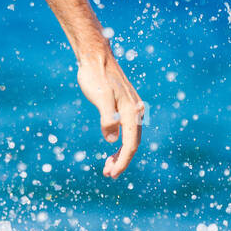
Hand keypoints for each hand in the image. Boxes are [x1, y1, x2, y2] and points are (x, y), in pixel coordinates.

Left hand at [75, 48, 144, 178]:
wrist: (95, 56)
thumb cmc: (95, 76)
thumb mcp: (100, 97)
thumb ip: (107, 118)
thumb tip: (112, 140)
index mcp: (131, 112)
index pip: (130, 144)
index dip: (122, 162)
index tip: (112, 174)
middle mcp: (135, 111)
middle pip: (132, 143)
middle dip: (121, 161)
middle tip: (108, 174)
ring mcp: (130, 108)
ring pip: (130, 137)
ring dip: (120, 153)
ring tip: (107, 166)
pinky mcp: (123, 105)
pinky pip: (126, 129)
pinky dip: (119, 141)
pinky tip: (111, 145)